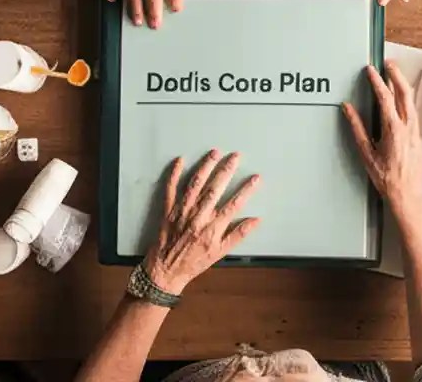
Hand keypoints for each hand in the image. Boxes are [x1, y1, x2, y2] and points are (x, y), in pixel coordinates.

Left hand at [143, 150, 260, 294]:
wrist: (165, 270)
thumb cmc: (195, 262)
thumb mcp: (220, 253)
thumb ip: (238, 235)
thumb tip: (256, 220)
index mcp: (213, 227)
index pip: (234, 204)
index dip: (246, 190)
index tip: (256, 177)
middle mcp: (198, 216)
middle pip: (215, 188)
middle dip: (226, 170)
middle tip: (236, 155)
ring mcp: (182, 211)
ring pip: (195, 184)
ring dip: (205, 166)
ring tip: (214, 152)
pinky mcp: (168, 210)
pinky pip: (170, 188)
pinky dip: (174, 174)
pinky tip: (180, 160)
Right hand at [341, 61, 421, 216]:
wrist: (408, 195)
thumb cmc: (386, 179)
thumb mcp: (367, 153)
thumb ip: (357, 128)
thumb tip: (348, 109)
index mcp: (394, 130)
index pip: (385, 98)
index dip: (377, 81)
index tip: (370, 70)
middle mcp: (408, 128)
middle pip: (404, 93)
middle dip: (396, 75)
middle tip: (387, 64)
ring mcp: (416, 132)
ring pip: (411, 102)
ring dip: (402, 86)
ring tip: (394, 76)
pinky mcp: (419, 137)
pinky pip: (413, 112)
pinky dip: (406, 100)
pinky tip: (401, 100)